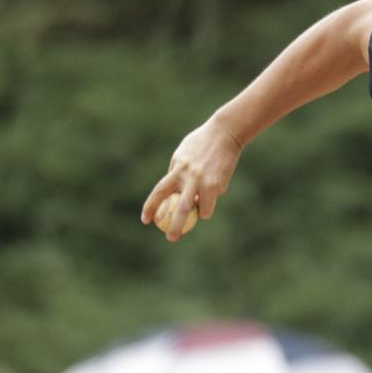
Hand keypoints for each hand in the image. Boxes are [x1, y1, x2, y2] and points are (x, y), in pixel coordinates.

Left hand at [141, 116, 243, 241]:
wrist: (225, 133)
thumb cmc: (201, 143)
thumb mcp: (182, 156)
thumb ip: (177, 173)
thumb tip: (171, 192)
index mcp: (177, 169)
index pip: (159, 192)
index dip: (151, 207)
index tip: (146, 220)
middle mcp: (190, 177)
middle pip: (180, 209)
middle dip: (176, 227)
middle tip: (171, 238)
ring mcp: (206, 182)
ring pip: (202, 210)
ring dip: (201, 212)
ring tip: (203, 205)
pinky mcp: (219, 184)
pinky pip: (213, 200)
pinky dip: (213, 198)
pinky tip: (217, 183)